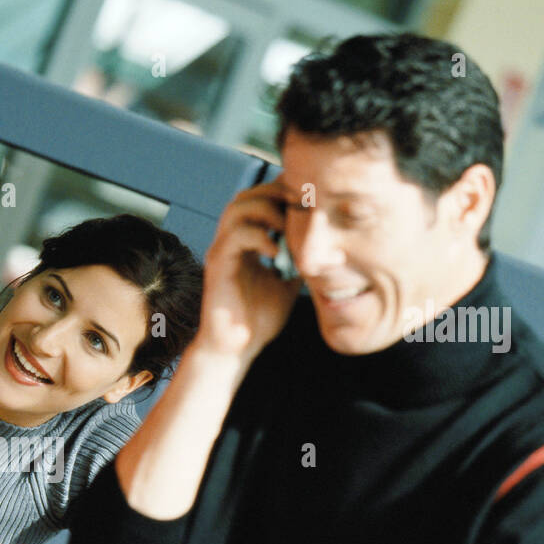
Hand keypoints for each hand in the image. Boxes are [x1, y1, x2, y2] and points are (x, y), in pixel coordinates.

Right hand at [196, 180, 302, 359]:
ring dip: (266, 210)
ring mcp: (222, 251)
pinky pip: (235, 236)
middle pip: (247, 195)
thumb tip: (327, 250)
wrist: (237, 348)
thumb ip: (298, 262)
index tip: (310, 203)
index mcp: (246, 243)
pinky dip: (258, 236)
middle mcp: (230, 241)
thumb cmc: (258, 321)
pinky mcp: (217, 265)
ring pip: (237, 207)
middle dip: (275, 195)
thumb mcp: (289, 284)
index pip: (260, 201)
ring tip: (287, 226)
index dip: (282, 195)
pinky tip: (275, 252)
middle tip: (301, 209)